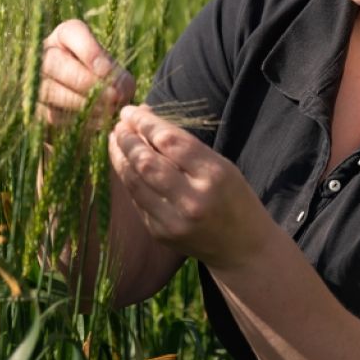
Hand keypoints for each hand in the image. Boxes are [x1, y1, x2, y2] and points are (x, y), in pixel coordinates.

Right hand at [38, 19, 135, 129]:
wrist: (93, 108)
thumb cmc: (107, 83)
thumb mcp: (116, 73)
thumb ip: (118, 77)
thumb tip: (116, 93)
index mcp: (65, 36)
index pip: (72, 32)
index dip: (90, 51)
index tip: (108, 71)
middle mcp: (43, 55)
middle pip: (55, 62)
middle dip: (86, 81)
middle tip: (111, 96)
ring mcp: (34, 83)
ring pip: (50, 91)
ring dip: (82, 103)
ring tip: (107, 111)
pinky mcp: (35, 111)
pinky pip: (51, 115)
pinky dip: (75, 120)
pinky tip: (96, 122)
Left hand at [108, 105, 275, 270]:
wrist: (243, 248)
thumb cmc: (233, 198)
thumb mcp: (221, 166)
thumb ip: (184, 146)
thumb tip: (145, 118)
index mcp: (213, 175)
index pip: (170, 141)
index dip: (145, 123)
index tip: (130, 110)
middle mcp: (192, 199)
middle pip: (147, 162)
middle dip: (127, 139)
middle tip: (119, 124)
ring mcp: (174, 220)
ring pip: (135, 182)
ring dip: (120, 158)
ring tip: (115, 140)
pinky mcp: (161, 234)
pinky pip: (137, 200)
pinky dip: (129, 178)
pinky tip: (124, 164)